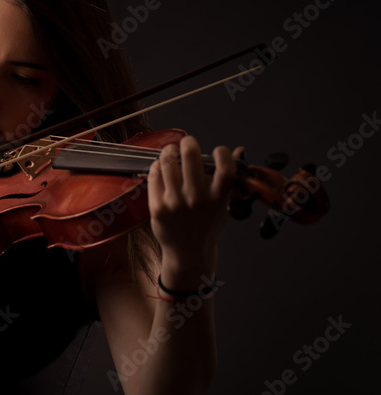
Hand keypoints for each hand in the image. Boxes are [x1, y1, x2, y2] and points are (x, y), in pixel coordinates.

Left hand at [147, 136, 242, 274]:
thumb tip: (239, 150)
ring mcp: (175, 203)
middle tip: (188, 142)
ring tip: (171, 151)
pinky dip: (157, 166)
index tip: (218, 151)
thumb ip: (230, 179)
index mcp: (218, 198)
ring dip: (169, 151)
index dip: (223, 153)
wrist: (188, 253)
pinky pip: (154, 176)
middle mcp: (197, 199)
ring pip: (168, 163)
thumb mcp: (224, 204)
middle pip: (191, 156)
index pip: (226, 168)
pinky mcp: (157, 207)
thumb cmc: (208, 226)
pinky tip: (161, 166)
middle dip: (189, 142)